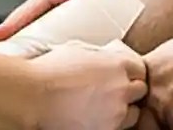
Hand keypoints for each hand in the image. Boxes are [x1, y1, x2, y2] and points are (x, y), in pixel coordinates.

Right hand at [33, 43, 147, 129]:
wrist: (32, 96)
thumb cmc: (48, 71)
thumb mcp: (77, 50)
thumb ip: (100, 56)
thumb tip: (106, 56)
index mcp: (116, 65)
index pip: (140, 69)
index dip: (130, 73)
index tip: (123, 77)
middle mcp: (121, 89)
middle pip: (140, 92)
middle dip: (129, 92)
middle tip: (112, 93)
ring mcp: (115, 113)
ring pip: (131, 115)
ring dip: (121, 111)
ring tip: (100, 108)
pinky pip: (116, 128)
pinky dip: (107, 124)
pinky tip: (91, 118)